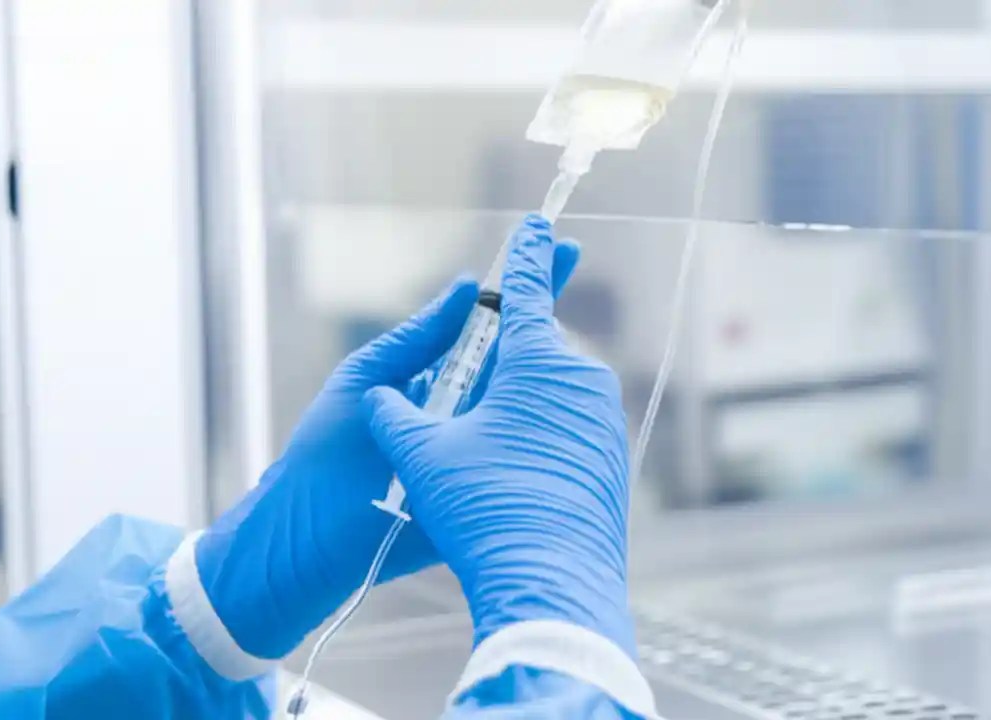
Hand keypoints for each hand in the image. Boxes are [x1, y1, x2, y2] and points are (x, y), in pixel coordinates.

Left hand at [193, 234, 577, 660]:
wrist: (308, 535)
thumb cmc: (324, 454)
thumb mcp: (368, 380)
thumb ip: (420, 338)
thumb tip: (468, 286)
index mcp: (437, 380)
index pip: (486, 326)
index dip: (516, 288)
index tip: (547, 246)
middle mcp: (466, 410)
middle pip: (517, 355)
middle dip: (545, 306)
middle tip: (572, 252)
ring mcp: (481, 450)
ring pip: (528, 405)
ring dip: (554, 368)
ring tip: (575, 321)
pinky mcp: (487, 490)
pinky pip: (521, 457)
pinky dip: (545, 433)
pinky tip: (570, 407)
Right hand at [363, 215, 635, 656]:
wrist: (551, 581)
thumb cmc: (484, 507)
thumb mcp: (422, 456)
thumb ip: (395, 413)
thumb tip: (380, 398)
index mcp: (537, 361)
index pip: (526, 290)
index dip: (526, 255)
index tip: (539, 222)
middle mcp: (580, 381)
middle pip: (534, 350)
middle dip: (504, 358)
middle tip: (471, 392)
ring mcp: (601, 422)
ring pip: (551, 394)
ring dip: (520, 405)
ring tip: (485, 454)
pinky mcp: (610, 459)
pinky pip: (568, 430)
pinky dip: (540, 439)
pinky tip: (513, 478)